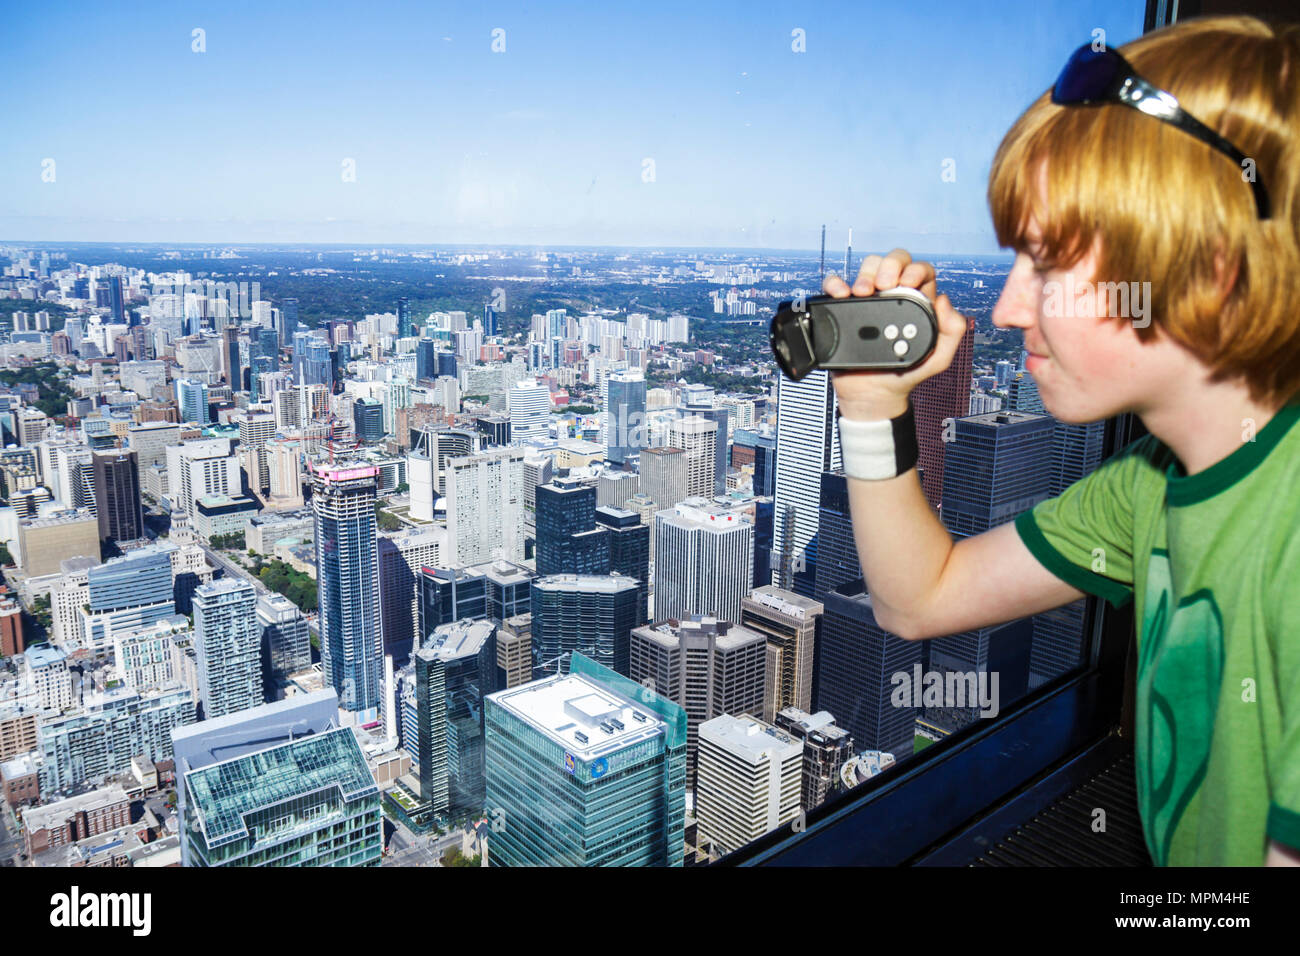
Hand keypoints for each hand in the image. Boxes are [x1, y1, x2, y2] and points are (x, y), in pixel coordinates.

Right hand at [824, 248, 970, 419]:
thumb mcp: (938, 358)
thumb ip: (952, 332)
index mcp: (917, 302)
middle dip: (890, 265)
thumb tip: (943, 300)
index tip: (907, 282)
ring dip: (866, 273)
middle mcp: (893, 296)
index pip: (920, 271)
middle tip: (884, 285)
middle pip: (893, 261)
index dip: (914, 269)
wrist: (872, 394)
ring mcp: (868, 301)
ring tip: (863, 292)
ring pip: (868, 267)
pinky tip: (842, 293)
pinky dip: (836, 283)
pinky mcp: (846, 309)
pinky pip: (837, 286)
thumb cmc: (906, 374)